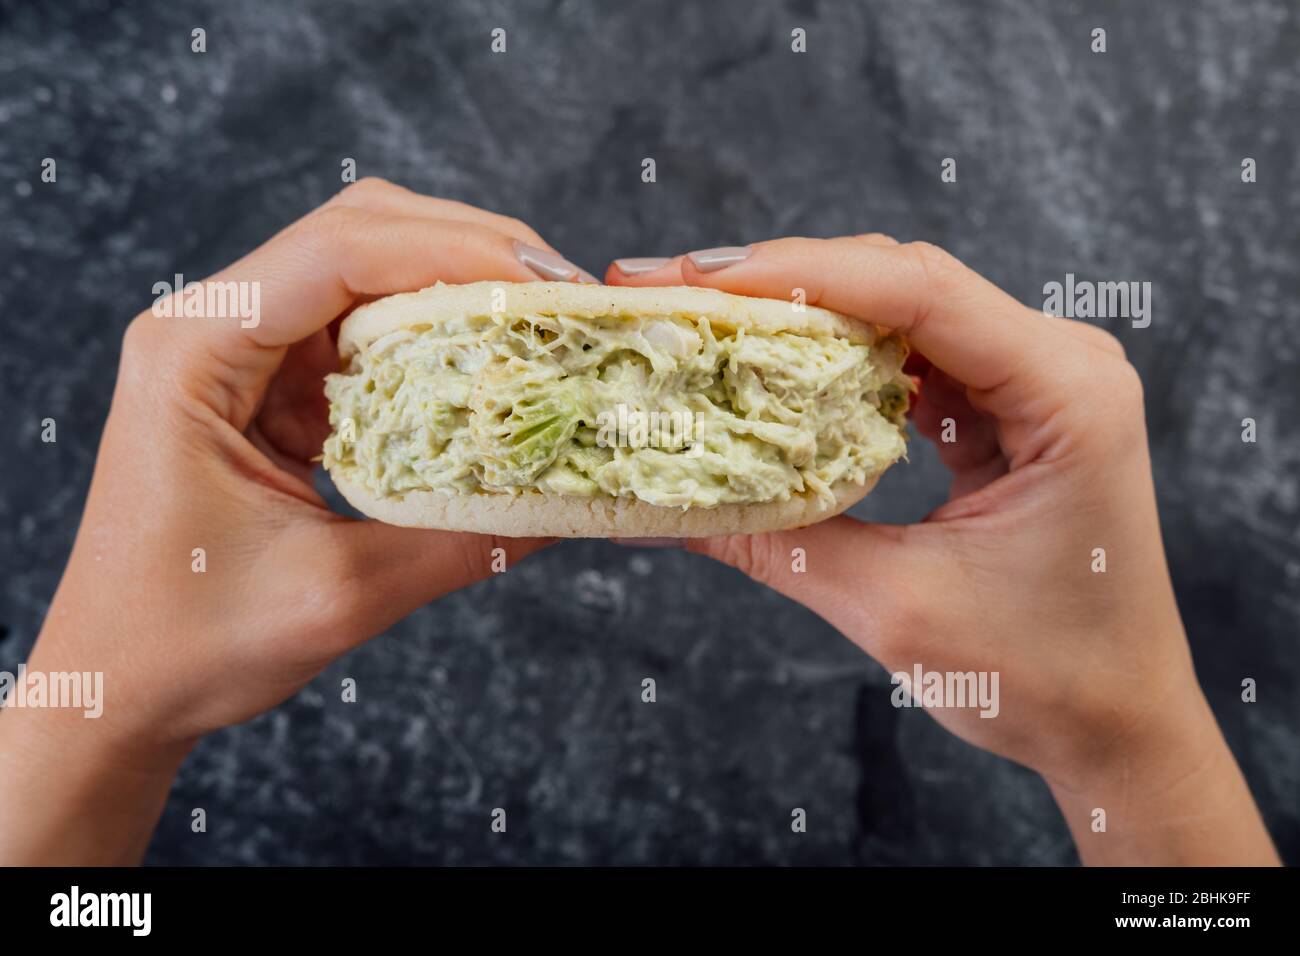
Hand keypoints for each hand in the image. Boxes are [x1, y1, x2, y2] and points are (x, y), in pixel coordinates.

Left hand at [0, 179, 569, 863]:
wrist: (121, 682)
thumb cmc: (187, 643)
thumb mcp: (337, 595)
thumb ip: (459, 542)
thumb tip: (565, 503)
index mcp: (196, 352)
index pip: (337, 253)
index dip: (455, 250)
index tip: (546, 287)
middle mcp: (213, 326)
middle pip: (357, 232)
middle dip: (470, 248)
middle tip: (563, 296)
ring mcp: (242, 348)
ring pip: (366, 267)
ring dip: (457, 284)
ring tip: (539, 322)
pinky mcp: (271, 382)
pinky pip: (364, 328)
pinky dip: (434, 334)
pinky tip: (486, 364)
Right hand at [607, 239, 1278, 864]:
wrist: (1117, 725)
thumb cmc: (1044, 677)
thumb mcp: (894, 607)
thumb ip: (776, 542)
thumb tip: (664, 504)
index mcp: (1065, 395)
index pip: (921, 293)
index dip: (803, 272)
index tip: (702, 280)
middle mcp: (1060, 365)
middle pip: (904, 283)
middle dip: (784, 281)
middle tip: (674, 290)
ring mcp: (1035, 381)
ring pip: (900, 312)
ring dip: (803, 315)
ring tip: (707, 322)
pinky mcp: (1006, 409)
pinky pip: (910, 358)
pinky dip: (836, 360)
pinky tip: (772, 368)